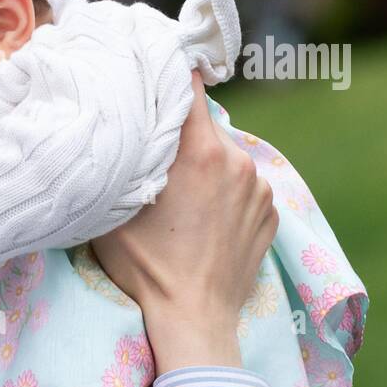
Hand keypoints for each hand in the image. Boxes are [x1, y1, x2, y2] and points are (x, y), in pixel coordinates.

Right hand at [91, 72, 277, 373]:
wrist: (195, 318)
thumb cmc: (146, 267)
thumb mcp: (115, 209)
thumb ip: (120, 162)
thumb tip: (115, 127)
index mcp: (198, 152)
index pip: (189, 86)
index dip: (171, 74)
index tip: (157, 69)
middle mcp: (236, 159)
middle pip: (204, 125)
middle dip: (182, 135)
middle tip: (156, 159)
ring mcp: (259, 186)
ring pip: (224, 156)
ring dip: (204, 165)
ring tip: (180, 201)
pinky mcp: (272, 211)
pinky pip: (243, 185)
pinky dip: (224, 192)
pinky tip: (202, 221)